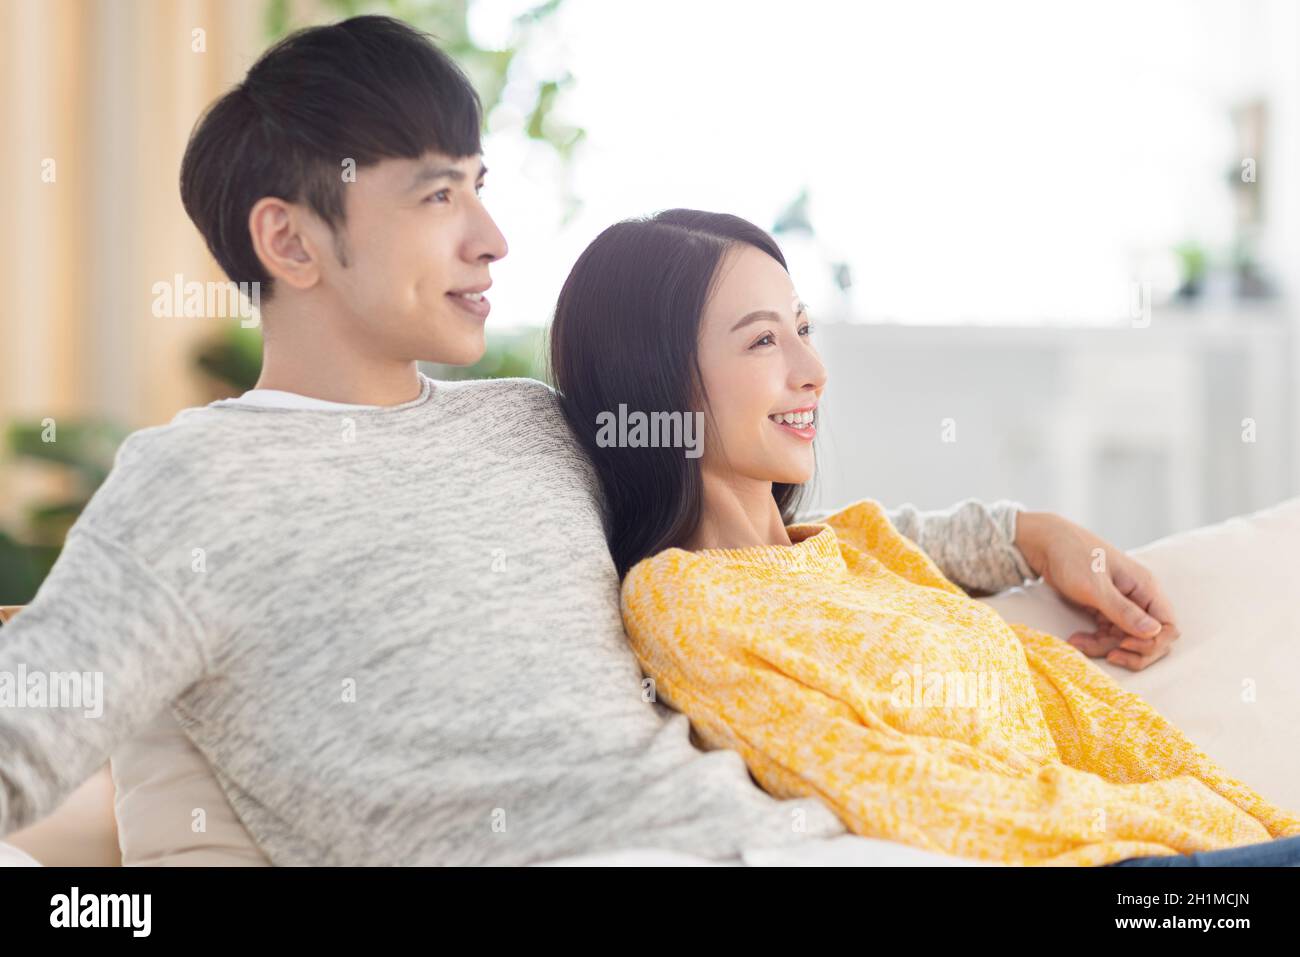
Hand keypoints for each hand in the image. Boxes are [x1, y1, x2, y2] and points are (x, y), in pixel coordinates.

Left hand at [1014, 510, 1179, 670]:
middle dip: (1132, 653)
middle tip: (1109, 656)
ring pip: (1125, 640)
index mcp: (1145, 588)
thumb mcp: (1095, 587)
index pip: (1168, 627)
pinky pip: (1107, 635)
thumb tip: (1155, 632)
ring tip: (1077, 643)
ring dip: (1104, 648)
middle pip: (1150, 639)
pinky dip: (1093, 642)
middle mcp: (1138, 599)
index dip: (1153, 644)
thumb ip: (1124, 611)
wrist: (1044, 543)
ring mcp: (1120, 606)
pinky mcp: (1103, 611)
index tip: (1124, 645)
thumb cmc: (1072, 556)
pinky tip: (1075, 640)